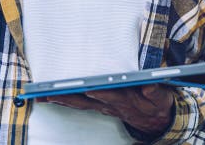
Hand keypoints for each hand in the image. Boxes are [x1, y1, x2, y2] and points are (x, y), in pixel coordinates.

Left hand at [37, 84, 174, 135]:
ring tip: (42, 95)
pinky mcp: (98, 105)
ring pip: (79, 103)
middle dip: (68, 97)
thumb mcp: (162, 97)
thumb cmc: (157, 103)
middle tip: (51, 93)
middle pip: (87, 101)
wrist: (154, 120)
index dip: (101, 93)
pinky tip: (50, 97)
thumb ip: (156, 91)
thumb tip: (149, 85)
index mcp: (126, 100)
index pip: (111, 96)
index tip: (91, 90)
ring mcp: (103, 106)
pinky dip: (64, 100)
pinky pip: (78, 104)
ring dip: (61, 99)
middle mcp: (110, 104)